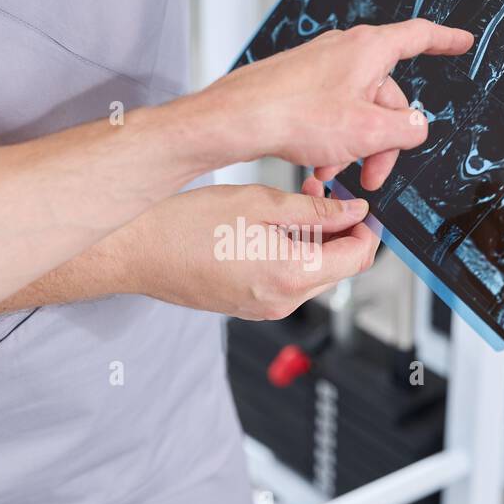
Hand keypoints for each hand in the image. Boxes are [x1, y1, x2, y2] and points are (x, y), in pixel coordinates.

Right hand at [125, 183, 379, 320]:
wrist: (136, 251)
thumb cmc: (184, 225)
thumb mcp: (259, 203)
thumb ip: (314, 211)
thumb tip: (352, 213)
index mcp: (290, 276)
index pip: (357, 259)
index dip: (368, 229)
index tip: (364, 205)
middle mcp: (280, 301)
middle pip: (338, 270)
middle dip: (342, 232)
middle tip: (327, 196)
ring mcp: (263, 308)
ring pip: (312, 274)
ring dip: (316, 241)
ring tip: (297, 203)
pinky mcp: (247, 306)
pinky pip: (286, 281)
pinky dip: (292, 254)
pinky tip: (274, 226)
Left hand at [182, 18, 473, 189]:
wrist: (238, 119)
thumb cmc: (294, 114)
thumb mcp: (367, 131)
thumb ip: (406, 129)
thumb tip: (416, 127)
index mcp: (369, 49)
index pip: (419, 36)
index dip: (445, 40)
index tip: (462, 41)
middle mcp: (345, 51)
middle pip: (386, 94)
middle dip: (385, 139)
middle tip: (375, 175)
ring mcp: (320, 67)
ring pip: (356, 109)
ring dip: (354, 146)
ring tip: (336, 174)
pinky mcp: (299, 85)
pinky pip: (330, 113)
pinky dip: (332, 140)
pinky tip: (318, 166)